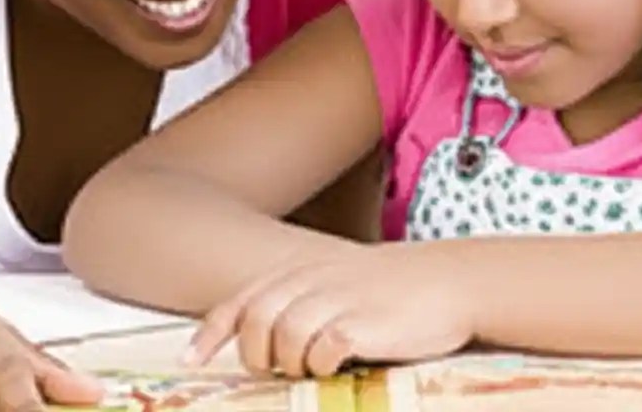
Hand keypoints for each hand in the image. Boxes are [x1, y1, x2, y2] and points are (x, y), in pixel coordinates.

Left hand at [183, 244, 476, 378]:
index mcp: (300, 272)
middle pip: (256, 323)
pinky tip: (340, 364)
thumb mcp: (335, 281)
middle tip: (277, 369)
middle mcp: (313, 282)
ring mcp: (338, 302)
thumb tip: (258, 339)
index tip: (192, 360)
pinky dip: (323, 365)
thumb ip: (296, 300)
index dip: (211, 334)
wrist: (449, 280)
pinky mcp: (364, 325)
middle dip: (256, 355)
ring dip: (291, 363)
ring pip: (285, 339)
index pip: (240, 303)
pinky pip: (324, 352)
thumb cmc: (389, 289)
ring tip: (314, 367)